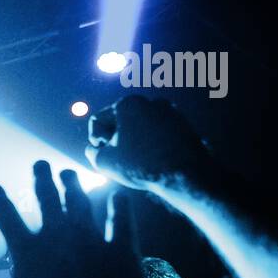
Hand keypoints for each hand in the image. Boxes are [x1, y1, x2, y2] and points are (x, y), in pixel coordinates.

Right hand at [0, 161, 151, 277]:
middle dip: (42, 179)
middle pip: (47, 199)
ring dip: (73, 185)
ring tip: (68, 173)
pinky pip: (120, 218)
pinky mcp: (120, 247)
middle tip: (39, 163)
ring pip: (80, 202)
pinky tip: (118, 193)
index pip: (7, 217)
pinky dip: (118, 204)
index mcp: (27, 251)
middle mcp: (58, 237)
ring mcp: (91, 239)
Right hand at [85, 95, 213, 189]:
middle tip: (121, 160)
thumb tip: (94, 148)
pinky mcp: (183, 125)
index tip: (105, 155)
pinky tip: (153, 161)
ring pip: (140, 127)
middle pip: (120, 121)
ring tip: (138, 162)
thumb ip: (92, 151)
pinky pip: (157, 132)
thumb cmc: (142, 166)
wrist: (185, 176)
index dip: (95, 140)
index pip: (98, 120)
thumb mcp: (103, 161)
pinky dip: (151, 144)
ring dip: (133, 142)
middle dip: (116, 139)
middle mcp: (151, 101)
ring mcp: (170, 111)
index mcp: (128, 103)